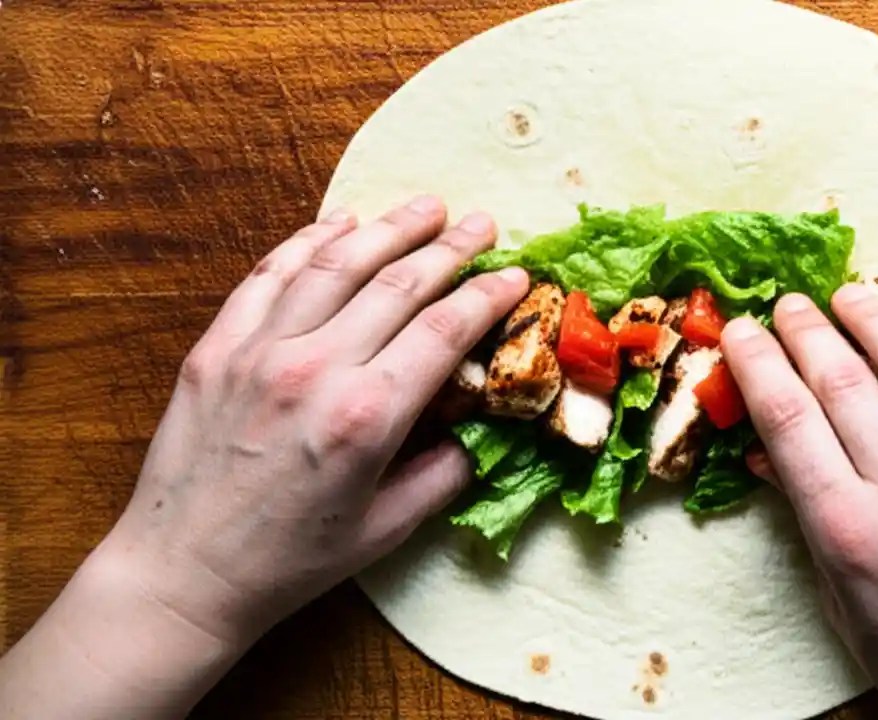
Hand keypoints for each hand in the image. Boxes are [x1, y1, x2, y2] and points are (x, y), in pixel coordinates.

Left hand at [102, 196, 527, 643]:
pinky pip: (269, 276)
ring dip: (387, 228)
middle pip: (398, 285)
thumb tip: (480, 427)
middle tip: (483, 222)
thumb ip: (444, 473)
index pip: (444, 331)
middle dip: (450, 248)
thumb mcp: (388, 529)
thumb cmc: (291, 562)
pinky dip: (308, 243)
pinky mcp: (216, 348)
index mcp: (366, 417)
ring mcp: (258, 351)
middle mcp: (315, 369)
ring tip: (424, 206)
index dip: (486, 296)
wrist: (184, 573)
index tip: (516, 275)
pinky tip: (340, 224)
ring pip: (336, 266)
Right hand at [721, 287, 877, 719]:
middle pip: (844, 382)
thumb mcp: (840, 602)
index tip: (745, 331)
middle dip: (807, 330)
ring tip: (854, 293)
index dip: (759, 362)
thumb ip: (809, 520)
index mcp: (848, 532)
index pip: (788, 418)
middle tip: (791, 303)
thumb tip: (771, 455)